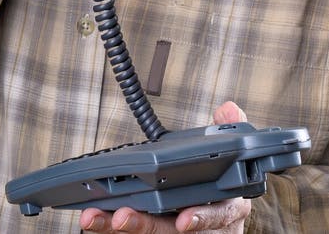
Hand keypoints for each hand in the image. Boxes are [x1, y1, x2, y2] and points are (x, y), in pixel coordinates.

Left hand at [80, 103, 250, 233]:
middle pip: (173, 231)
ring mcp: (182, 232)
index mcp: (227, 207)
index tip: (184, 220)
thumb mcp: (233, 159)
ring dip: (123, 227)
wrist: (218, 217)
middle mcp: (206, 227)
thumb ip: (228, 133)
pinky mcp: (161, 233)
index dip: (201, 217)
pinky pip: (140, 232)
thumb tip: (228, 108)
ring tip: (95, 218)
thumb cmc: (222, 188)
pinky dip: (113, 226)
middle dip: (146, 226)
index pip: (218, 215)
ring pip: (152, 233)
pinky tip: (96, 218)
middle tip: (121, 217)